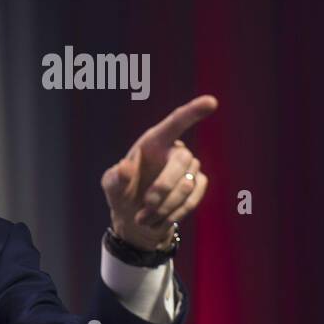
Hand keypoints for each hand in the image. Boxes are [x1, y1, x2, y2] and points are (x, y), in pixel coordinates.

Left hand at [101, 94, 216, 251]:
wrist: (135, 218)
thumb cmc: (122, 194)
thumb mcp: (111, 187)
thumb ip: (116, 178)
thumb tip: (125, 166)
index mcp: (154, 141)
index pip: (176, 122)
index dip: (193, 112)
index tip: (211, 102)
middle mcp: (175, 150)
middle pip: (182, 160)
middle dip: (164, 187)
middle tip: (146, 206)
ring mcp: (190, 168)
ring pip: (186, 185)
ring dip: (164, 207)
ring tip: (143, 219)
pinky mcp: (198, 185)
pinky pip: (193, 199)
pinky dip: (174, 214)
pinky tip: (157, 221)